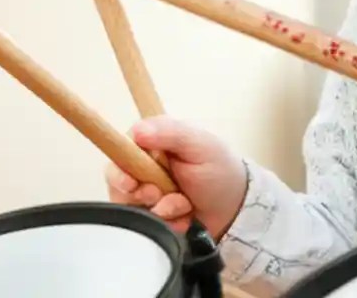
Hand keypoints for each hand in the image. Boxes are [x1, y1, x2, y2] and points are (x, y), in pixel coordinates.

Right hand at [104, 115, 246, 239]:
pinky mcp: (152, 216)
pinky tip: (185, 217)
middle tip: (160, 195)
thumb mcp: (201, 145)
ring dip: (159, 209)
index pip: (120, 152)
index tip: (130, 183)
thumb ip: (171, 133)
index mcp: (153, 142)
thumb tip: (136, 131)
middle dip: (142, 193)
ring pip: (131, 206)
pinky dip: (167, 223)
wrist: (236, 208)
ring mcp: (146, 193)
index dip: (120, 169)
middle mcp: (144, 167)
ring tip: (183, 206)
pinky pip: (146, 225)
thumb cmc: (220, 169)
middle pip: (120, 182)